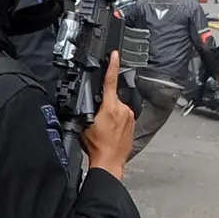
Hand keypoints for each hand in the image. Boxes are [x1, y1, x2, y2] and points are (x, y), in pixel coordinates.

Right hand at [80, 51, 134, 179]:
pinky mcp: (133, 124)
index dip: (112, 65)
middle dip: (104, 105)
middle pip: (112, 98)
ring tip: (104, 130)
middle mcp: (123, 110)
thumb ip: (89, 109)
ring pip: (118, 108)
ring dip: (111, 115)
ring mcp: (130, 117)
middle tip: (97, 121)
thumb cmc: (97, 147)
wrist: (110, 163)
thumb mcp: (84, 124)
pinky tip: (111, 134)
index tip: (115, 54)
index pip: (110, 81)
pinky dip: (116, 122)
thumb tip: (89, 102)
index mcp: (110, 107)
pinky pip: (123, 117)